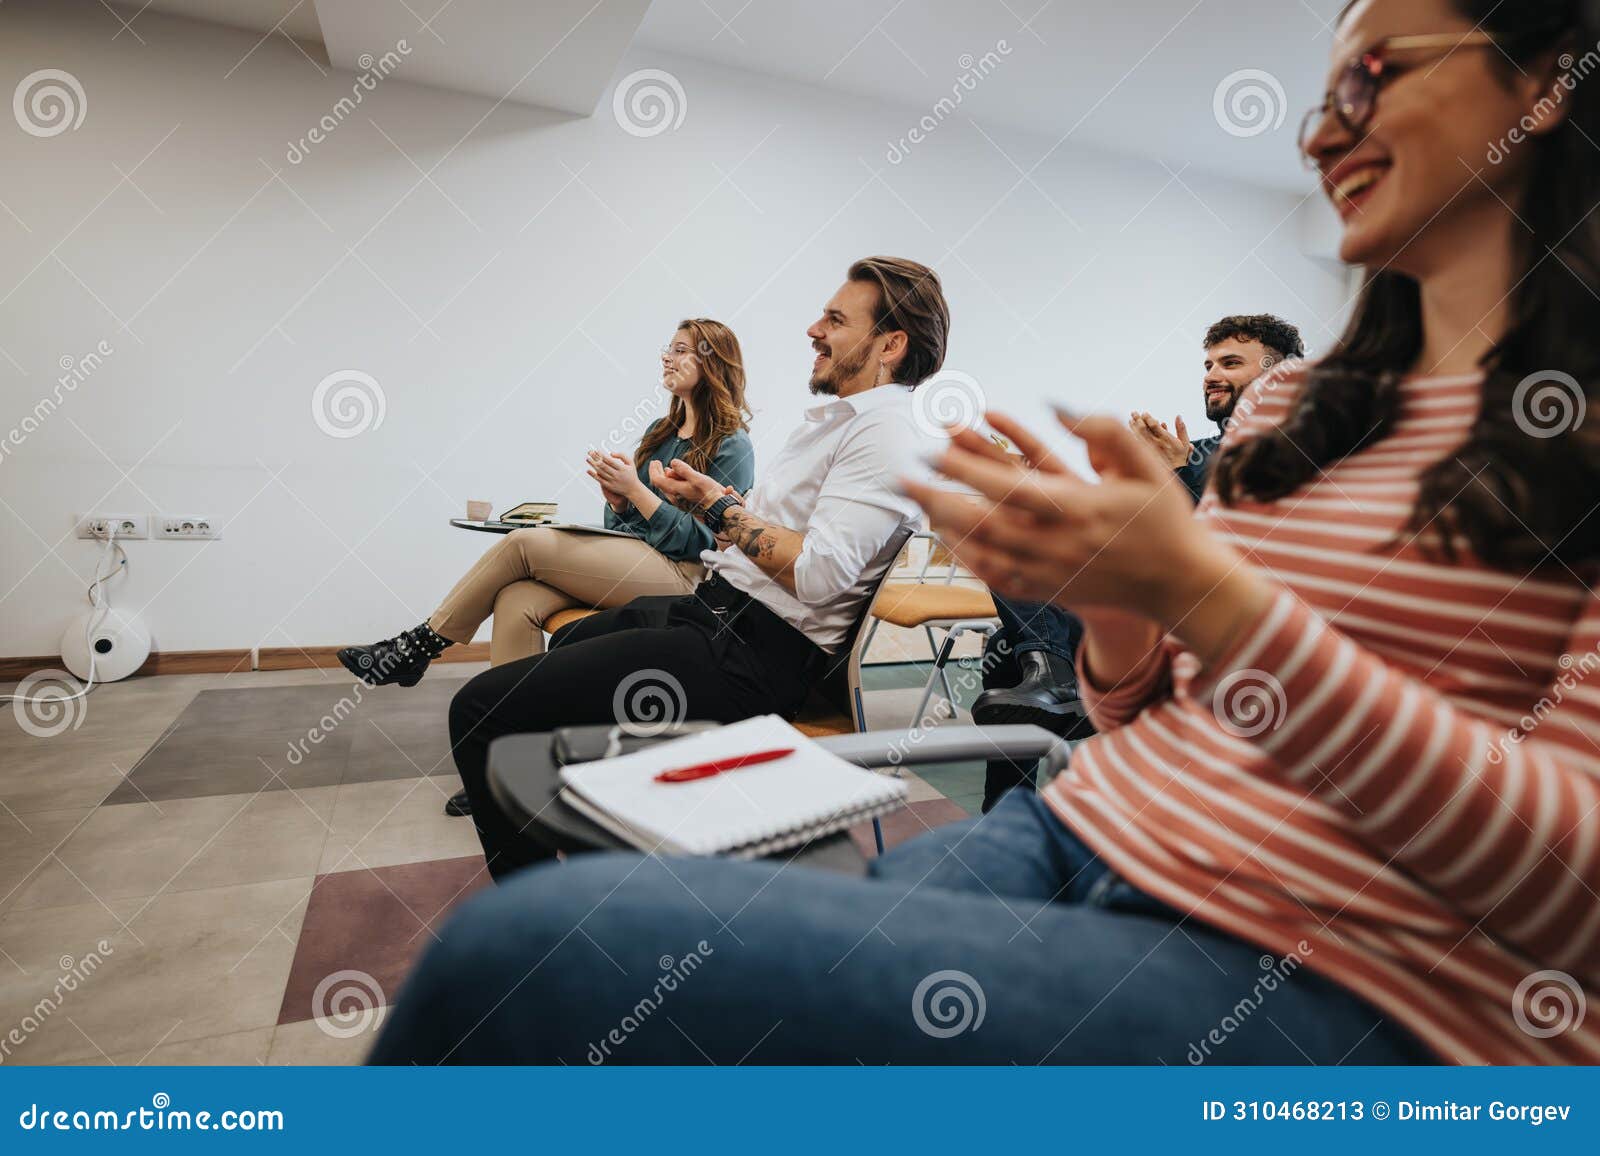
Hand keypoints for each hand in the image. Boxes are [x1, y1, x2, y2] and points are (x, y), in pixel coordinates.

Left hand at [586, 450, 643, 511]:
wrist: (633, 489)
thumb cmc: (631, 474)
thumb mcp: (631, 463)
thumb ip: (622, 455)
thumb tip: (610, 453)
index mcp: (622, 468)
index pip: (609, 461)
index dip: (602, 455)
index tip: (596, 451)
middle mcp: (617, 475)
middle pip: (603, 466)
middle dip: (595, 458)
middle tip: (589, 452)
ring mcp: (612, 481)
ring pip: (600, 472)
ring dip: (593, 465)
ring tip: (588, 459)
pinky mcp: (609, 486)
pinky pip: (599, 480)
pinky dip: (593, 475)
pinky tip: (588, 470)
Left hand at [648, 458, 724, 514]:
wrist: (718, 505)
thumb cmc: (709, 492)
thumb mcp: (697, 478)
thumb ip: (684, 470)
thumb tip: (672, 462)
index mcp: (675, 489)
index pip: (657, 480)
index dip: (653, 470)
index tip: (654, 461)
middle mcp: (675, 495)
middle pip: (660, 483)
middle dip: (657, 472)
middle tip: (656, 462)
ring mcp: (679, 498)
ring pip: (667, 486)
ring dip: (665, 476)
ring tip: (666, 468)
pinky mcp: (685, 498)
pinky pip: (673, 488)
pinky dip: (672, 480)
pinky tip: (675, 476)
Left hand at [901, 410, 1241, 631]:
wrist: (1179, 584)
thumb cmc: (1164, 519)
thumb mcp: (1145, 465)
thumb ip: (1104, 431)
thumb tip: (1056, 405)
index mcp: (1078, 509)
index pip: (1007, 486)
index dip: (965, 469)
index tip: (933, 449)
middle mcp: (1057, 545)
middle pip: (981, 522)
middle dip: (938, 498)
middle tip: (904, 477)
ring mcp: (1050, 573)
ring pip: (982, 552)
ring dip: (945, 527)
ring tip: (918, 504)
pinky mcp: (1049, 591)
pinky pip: (996, 578)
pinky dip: (967, 559)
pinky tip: (949, 541)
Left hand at [1128, 411, 1191, 469]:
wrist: (1174, 472)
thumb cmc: (1179, 456)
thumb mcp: (1184, 442)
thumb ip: (1181, 428)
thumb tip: (1178, 415)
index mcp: (1166, 439)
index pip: (1154, 426)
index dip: (1148, 419)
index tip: (1144, 413)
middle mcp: (1156, 444)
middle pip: (1144, 430)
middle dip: (1138, 420)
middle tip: (1133, 412)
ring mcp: (1150, 449)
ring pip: (1139, 436)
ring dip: (1133, 427)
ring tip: (1130, 420)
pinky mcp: (1146, 454)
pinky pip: (1137, 444)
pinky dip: (1133, 436)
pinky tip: (1129, 432)